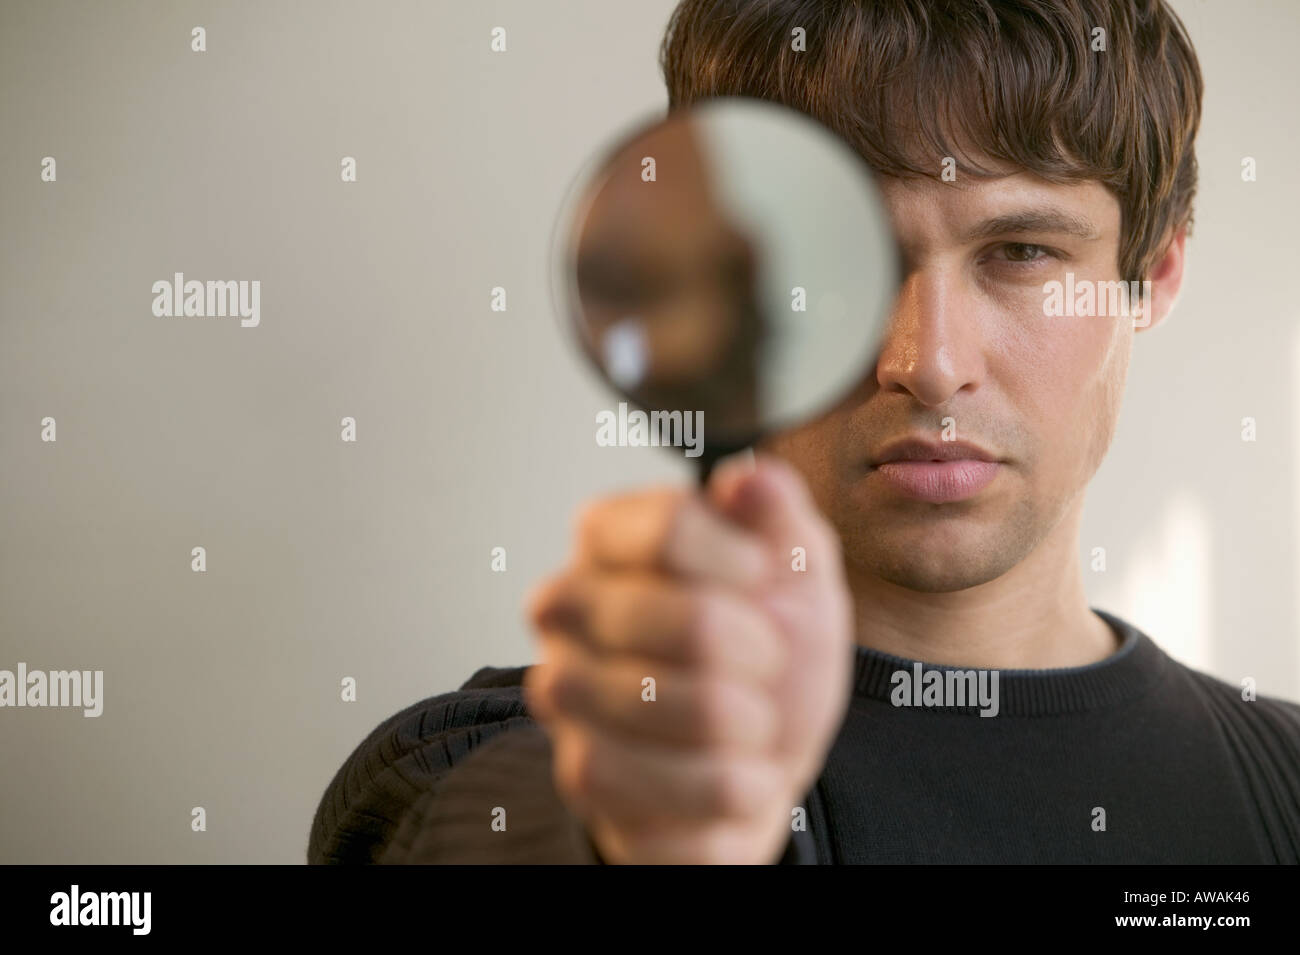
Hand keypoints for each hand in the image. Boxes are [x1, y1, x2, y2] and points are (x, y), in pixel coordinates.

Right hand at [522, 454, 853, 862]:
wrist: (761, 756)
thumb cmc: (768, 650)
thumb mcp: (794, 566)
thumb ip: (775, 514)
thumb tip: (748, 480)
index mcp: (609, 536)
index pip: (670, 528)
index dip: (744, 563)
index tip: (764, 578)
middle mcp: (566, 605)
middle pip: (688, 621)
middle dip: (762, 652)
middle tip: (769, 661)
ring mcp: (564, 691)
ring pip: (676, 708)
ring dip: (751, 724)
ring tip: (756, 722)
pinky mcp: (581, 773)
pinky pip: (669, 785)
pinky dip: (733, 788)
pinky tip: (742, 776)